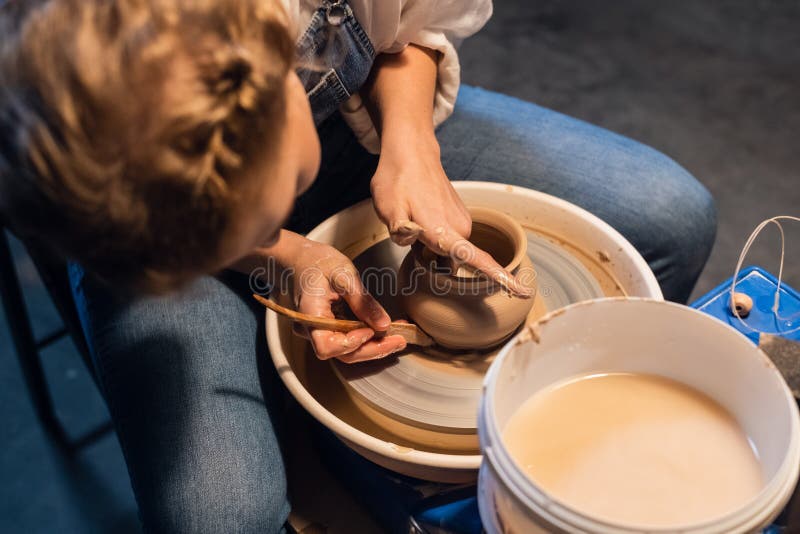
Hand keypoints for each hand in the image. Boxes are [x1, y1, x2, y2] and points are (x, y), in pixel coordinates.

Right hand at [288, 235, 406, 362]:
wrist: (301, 258)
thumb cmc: (318, 262)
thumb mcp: (343, 274)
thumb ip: (362, 300)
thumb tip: (384, 324)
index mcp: (310, 315)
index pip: (327, 346)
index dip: (351, 343)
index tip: (371, 331)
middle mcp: (311, 330)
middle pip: (342, 353)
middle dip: (373, 349)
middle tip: (400, 340)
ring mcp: (319, 332)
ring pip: (347, 351)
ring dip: (374, 346)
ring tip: (398, 336)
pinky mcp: (329, 330)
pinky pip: (348, 341)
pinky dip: (368, 339)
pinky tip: (386, 331)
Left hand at [370, 138, 531, 296]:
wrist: (412, 152)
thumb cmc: (398, 181)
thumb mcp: (388, 208)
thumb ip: (400, 231)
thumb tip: (412, 239)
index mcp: (445, 231)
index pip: (477, 260)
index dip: (499, 277)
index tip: (523, 290)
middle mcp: (460, 228)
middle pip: (450, 263)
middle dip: (430, 259)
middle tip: (407, 235)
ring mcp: (462, 220)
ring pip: (448, 249)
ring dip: (431, 244)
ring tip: (412, 220)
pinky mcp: (460, 214)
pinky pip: (449, 236)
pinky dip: (435, 232)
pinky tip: (420, 215)